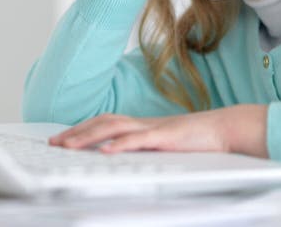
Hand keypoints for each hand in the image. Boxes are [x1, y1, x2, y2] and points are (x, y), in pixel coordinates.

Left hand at [48, 105, 268, 157]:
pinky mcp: (166, 136)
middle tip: (54, 143)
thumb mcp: (166, 145)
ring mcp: (153, 128)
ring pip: (113, 128)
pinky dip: (120, 144)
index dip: (81, 129)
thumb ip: (146, 148)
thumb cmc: (198, 140)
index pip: (104, 123)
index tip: (61, 138)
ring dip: (88, 137)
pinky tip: (105, 152)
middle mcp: (142, 123)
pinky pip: (139, 140)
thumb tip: (123, 158)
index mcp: (141, 125)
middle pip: (101, 122)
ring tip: (68, 147)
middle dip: (76, 132)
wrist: (226, 128)